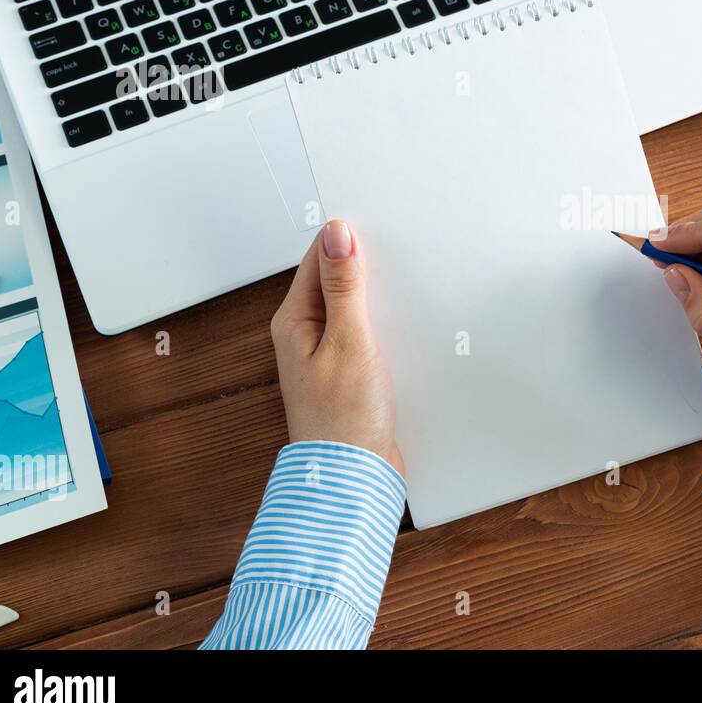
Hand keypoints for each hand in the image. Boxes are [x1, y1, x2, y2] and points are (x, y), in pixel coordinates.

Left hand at [270, 219, 403, 475]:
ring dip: (380, 296)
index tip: (380, 226)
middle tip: (400, 251)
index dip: (348, 238)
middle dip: (367, 264)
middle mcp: (306, 332)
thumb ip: (344, 287)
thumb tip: (336, 234)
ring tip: (407, 287)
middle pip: (336, 279)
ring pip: (355, 305)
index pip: (318, 258)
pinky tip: (407, 324)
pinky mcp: (350, 369)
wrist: (355, 476)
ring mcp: (328, 351)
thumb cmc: (342, 420)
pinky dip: (387, 323)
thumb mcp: (348, 342)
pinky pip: (369, 331)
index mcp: (294, 319)